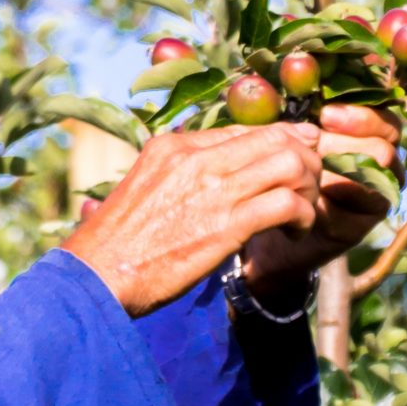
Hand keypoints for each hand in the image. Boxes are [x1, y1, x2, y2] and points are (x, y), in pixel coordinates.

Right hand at [62, 123, 326, 316]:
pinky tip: (295, 232)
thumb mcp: (144, 189)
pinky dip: (303, 216)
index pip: (246, 129)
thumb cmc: (117, 244)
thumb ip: (177, 175)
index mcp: (174, 145)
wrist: (97, 276)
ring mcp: (212, 188)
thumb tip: (208, 178)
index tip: (297, 161)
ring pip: (290, 163)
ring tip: (302, 213)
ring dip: (309, 187)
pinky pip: (287, 204)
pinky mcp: (226, 224)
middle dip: (305, 161)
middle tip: (307, 190)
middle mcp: (196, 158)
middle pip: (277, 137)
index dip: (282, 141)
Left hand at [240, 103, 401, 299]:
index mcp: (370, 141)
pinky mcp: (357, 230)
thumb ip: (304, 113)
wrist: (266, 217)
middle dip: (348, 145)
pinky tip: (301, 199)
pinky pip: (351, 216)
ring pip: (374, 184)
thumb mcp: (291, 136)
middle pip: (384, 152)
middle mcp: (381, 171)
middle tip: (316, 141)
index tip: (326, 115)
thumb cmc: (280, 166)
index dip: (363, 117)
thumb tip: (298, 70)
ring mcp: (373, 202)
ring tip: (306, 172)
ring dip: (336, 176)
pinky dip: (324, 206)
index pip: (387, 124)